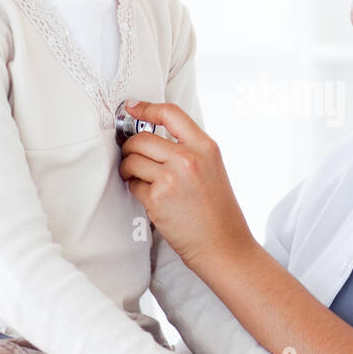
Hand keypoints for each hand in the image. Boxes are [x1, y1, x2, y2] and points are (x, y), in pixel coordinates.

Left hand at [118, 101, 249, 269]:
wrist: (223, 245)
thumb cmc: (218, 212)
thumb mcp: (213, 169)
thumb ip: (189, 149)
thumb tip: (153, 136)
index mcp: (206, 147)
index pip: (171, 113)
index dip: (146, 108)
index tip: (133, 108)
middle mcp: (189, 158)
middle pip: (142, 138)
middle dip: (130, 147)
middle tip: (131, 156)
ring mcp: (172, 178)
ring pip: (132, 160)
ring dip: (129, 169)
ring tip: (138, 178)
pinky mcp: (158, 198)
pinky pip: (133, 184)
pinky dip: (135, 189)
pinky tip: (150, 198)